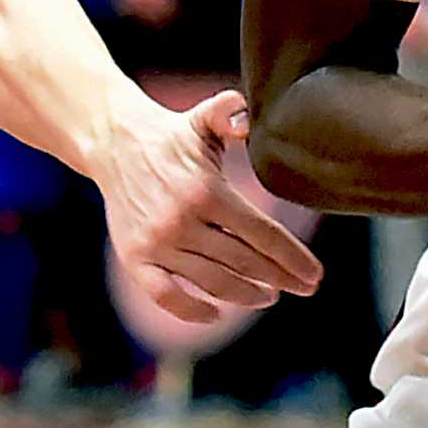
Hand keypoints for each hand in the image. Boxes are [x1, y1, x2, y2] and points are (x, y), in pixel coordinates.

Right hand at [94, 89, 323, 322]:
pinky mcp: (134, 258)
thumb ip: (230, 113)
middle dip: (280, 278)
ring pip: (212, 283)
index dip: (292, 258)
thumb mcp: (203, 118)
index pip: (261, 233)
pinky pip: (166, 296)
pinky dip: (192, 311)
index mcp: (206, 191)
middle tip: (303, 288)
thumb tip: (247, 122)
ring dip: (246, 295)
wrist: (114, 143)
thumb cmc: (171, 135)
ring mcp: (157, 244)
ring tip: (268, 296)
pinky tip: (215, 314)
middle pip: (244, 262)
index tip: (314, 275)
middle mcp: (182, 221)